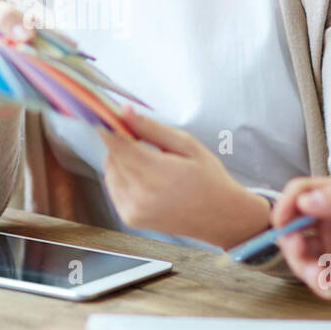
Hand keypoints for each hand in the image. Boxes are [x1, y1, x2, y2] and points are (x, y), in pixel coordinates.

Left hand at [99, 105, 268, 248]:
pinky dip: (122, 177)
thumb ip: (152, 128)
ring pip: (110, 171)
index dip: (110, 128)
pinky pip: (114, 188)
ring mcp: (133, 210)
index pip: (117, 145)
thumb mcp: (187, 145)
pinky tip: (144, 177)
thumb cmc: (209, 178)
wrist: (220, 216)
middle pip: (111, 157)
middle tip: (139, 138)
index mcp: (159, 174)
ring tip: (148, 161)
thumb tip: (124, 111)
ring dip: (120, 160)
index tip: (109, 117)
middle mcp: (142, 196)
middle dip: (119, 143)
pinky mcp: (130, 218)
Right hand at [272, 177, 330, 306]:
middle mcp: (330, 221)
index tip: (282, 221)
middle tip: (297, 250)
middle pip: (291, 224)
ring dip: (301, 266)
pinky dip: (316, 283)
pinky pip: (313, 276)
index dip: (285, 204)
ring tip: (321, 279)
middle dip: (287, 239)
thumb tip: (306, 201)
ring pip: (297, 253)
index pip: (300, 193)